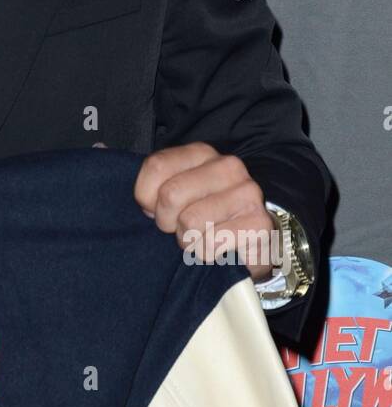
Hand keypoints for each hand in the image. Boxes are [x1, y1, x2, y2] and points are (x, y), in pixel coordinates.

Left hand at [133, 143, 277, 282]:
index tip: (155, 209)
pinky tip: (217, 249)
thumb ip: (152, 190)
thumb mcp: (174, 196)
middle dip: (167, 222)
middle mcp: (227, 166)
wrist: (250, 243)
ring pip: (190, 221)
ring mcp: (248, 192)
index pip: (156, 166)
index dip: (146, 197)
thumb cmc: (204, 217)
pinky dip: (206, 253)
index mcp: (202, 153)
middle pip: (170, 195)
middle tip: (180, 228)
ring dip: (188, 240)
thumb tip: (147, 206)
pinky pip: (211, 243)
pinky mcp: (259, 222)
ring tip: (200, 238)